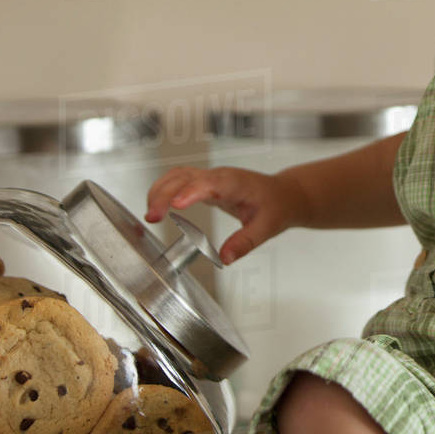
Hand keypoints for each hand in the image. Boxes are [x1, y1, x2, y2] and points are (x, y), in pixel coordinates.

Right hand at [145, 166, 305, 264]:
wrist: (284, 194)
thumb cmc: (277, 206)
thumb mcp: (267, 227)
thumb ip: (245, 242)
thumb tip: (225, 258)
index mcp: (236, 184)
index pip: (211, 184)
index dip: (192, 192)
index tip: (176, 205)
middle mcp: (220, 176)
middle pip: (186, 177)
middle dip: (166, 194)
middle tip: (152, 217)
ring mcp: (211, 177)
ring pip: (179, 175)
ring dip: (160, 190)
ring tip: (150, 214)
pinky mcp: (205, 182)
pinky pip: (180, 179)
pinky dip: (164, 189)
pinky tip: (156, 206)